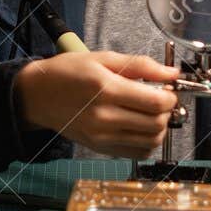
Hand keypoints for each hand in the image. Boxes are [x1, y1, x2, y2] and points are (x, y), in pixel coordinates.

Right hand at [14, 51, 179, 158]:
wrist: (39, 96)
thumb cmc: (68, 72)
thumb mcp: (103, 58)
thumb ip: (140, 65)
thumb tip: (171, 73)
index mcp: (106, 89)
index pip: (155, 103)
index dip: (171, 96)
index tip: (168, 89)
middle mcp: (104, 117)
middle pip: (156, 124)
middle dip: (167, 112)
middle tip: (161, 99)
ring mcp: (102, 136)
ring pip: (151, 141)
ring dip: (160, 127)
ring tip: (151, 113)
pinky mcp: (100, 148)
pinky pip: (137, 153)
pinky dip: (147, 142)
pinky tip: (140, 126)